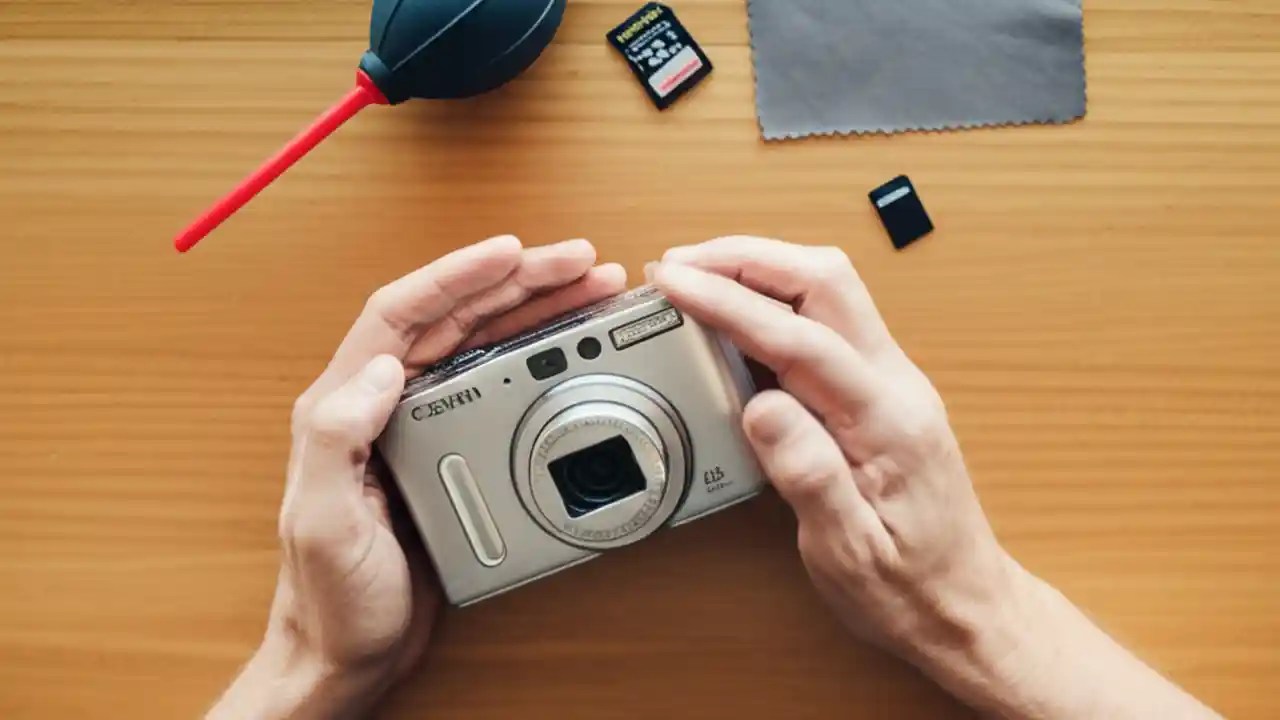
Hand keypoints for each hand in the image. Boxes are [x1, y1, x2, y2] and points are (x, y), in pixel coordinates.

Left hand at [209, 236, 625, 718]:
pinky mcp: (451, 450)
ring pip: (481, 342)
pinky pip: (496, 382)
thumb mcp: (321, 520)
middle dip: (518, 280)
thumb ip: (338, 437)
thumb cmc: (329, 597)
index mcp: (343, 405)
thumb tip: (383, 368)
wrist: (349, 652)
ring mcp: (420, 423)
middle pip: (454, 316)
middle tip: (579, 262)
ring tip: (587, 289)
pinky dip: (533, 354)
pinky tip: (565, 345)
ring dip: (533, 309)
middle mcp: (381, 403)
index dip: (457, 274)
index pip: (401, 313)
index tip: (511, 252)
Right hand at [654, 236, 1010, 668]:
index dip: (727, 300)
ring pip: (827, 291)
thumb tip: (761, 408)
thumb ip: (807, 475)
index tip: (673, 282)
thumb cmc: (909, 587)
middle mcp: (897, 384)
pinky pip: (826, 323)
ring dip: (760, 273)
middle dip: (745, 257)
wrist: (965, 606)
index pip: (798, 334)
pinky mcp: (880, 391)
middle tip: (679, 264)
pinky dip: (774, 305)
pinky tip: (737, 322)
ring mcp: (892, 382)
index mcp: (887, 418)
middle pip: (823, 280)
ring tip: (697, 281)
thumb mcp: (850, 551)